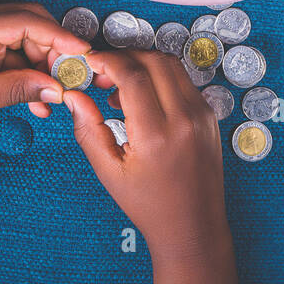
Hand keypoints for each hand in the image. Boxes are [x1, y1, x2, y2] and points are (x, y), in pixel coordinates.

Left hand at [0, 3, 87, 140]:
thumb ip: (20, 88)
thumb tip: (55, 86)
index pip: (26, 21)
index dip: (59, 36)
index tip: (82, 52)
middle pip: (29, 24)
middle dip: (52, 51)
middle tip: (67, 77)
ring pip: (23, 41)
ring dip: (39, 67)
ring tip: (49, 95)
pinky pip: (11, 54)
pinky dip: (25, 73)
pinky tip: (34, 98)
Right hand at [64, 49, 237, 283]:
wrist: (193, 226)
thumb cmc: (149, 205)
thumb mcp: (109, 171)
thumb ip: (88, 129)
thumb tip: (73, 95)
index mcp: (156, 134)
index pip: (133, 74)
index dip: (108, 60)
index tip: (90, 62)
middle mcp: (184, 119)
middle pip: (154, 60)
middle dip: (123, 57)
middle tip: (101, 73)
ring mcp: (202, 116)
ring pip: (172, 65)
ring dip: (143, 64)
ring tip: (118, 89)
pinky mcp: (210, 117)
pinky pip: (184, 81)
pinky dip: (160, 78)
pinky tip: (141, 99)